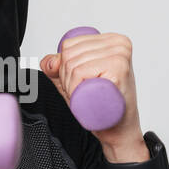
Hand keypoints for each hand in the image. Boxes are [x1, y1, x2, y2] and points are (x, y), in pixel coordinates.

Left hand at [40, 32, 144, 154]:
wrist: (119, 127)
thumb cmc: (103, 104)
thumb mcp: (77, 81)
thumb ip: (59, 68)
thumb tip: (48, 62)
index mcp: (111, 40)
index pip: (70, 45)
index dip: (64, 67)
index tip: (80, 83)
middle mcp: (118, 44)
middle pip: (69, 55)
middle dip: (67, 79)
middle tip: (84, 93)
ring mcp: (120, 54)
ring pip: (73, 65)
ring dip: (71, 86)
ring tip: (88, 95)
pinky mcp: (119, 68)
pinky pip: (80, 72)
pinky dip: (74, 88)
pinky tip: (87, 96)